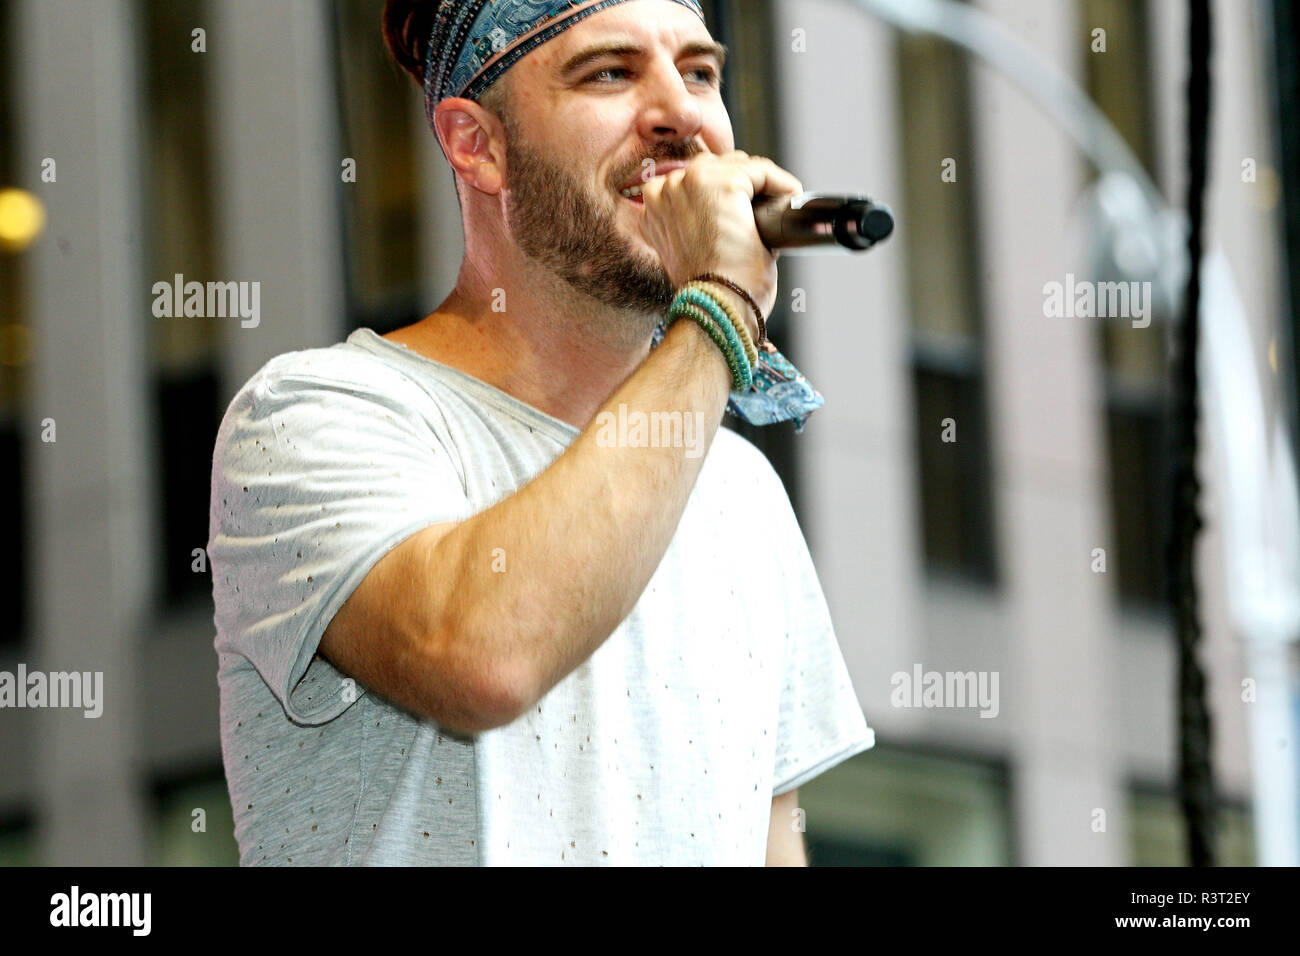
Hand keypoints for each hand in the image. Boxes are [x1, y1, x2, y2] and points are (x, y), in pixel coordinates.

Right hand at [636, 151, 802, 341]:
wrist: (717, 306)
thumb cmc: (708, 291)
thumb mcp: (690, 250)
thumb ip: (695, 222)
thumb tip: (730, 211)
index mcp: (654, 204)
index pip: (694, 181)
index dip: (725, 196)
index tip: (746, 211)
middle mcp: (666, 187)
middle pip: (716, 167)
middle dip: (743, 187)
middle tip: (763, 213)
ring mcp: (693, 182)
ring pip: (740, 166)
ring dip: (761, 185)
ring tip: (775, 209)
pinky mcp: (725, 184)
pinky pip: (763, 171)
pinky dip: (782, 185)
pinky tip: (790, 201)